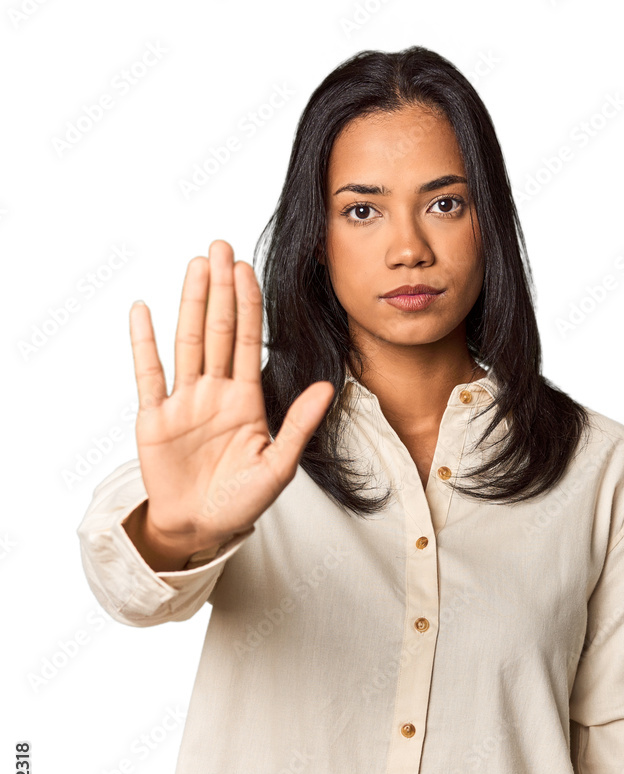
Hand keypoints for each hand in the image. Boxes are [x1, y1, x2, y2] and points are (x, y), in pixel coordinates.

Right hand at [128, 239, 333, 557]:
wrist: (201, 527)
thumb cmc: (241, 500)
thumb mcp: (278, 466)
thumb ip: (299, 424)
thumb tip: (330, 387)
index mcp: (245, 400)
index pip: (248, 342)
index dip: (248, 304)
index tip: (247, 269)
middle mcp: (214, 392)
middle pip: (218, 330)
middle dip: (221, 289)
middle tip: (221, 246)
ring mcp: (183, 401)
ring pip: (187, 342)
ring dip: (190, 303)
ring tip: (195, 265)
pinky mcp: (154, 418)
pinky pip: (149, 374)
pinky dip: (144, 342)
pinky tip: (143, 310)